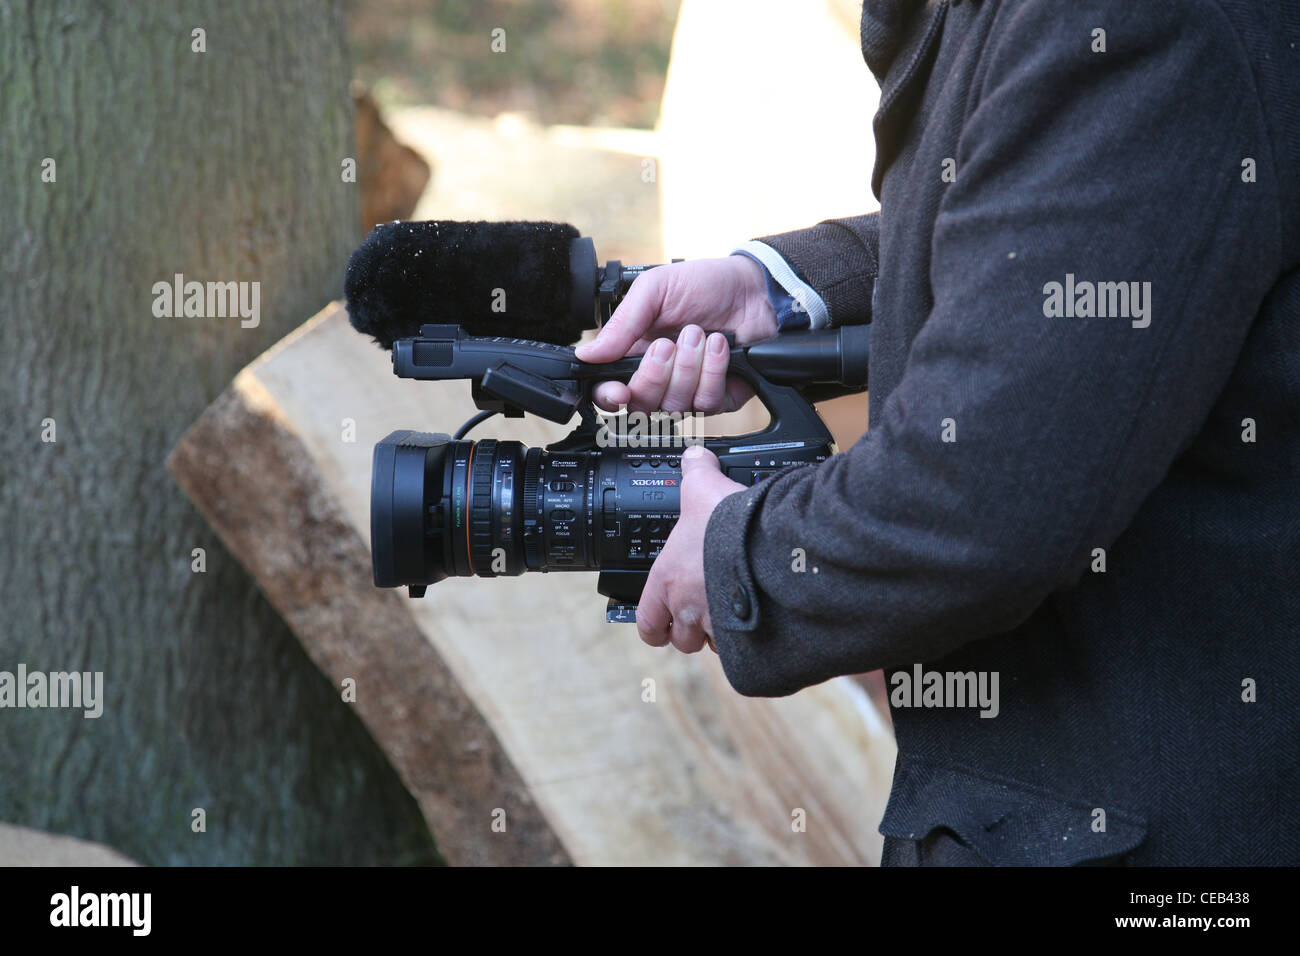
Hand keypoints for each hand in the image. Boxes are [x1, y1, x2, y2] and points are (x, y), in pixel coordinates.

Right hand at [574, 256, 777, 413]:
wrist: (754, 289)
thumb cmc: (703, 285)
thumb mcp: (654, 291)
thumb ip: (621, 325)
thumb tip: (588, 354)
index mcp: (634, 353)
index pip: (610, 391)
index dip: (611, 397)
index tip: (620, 390)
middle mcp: (659, 378)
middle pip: (641, 405)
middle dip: (655, 374)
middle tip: (668, 342)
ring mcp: (689, 390)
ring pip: (675, 405)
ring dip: (689, 366)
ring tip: (700, 334)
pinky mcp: (718, 397)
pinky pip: (706, 402)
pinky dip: (713, 371)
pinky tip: (719, 347)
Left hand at [636, 446, 745, 652]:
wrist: (767, 544)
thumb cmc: (727, 524)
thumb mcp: (704, 489)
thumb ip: (697, 472)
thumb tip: (694, 456)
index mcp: (668, 580)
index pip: (647, 622)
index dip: (653, 627)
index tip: (661, 626)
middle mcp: (687, 608)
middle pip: (681, 639)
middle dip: (692, 630)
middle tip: (704, 613)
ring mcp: (717, 624)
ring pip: (712, 645)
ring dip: (718, 635)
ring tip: (731, 616)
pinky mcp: (747, 635)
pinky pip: (741, 650)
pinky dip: (746, 641)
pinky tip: (757, 623)